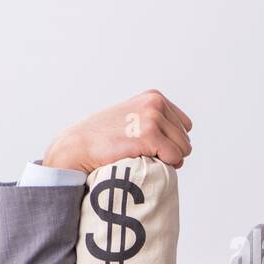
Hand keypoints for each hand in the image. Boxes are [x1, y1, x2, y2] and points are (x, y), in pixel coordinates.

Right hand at [44, 89, 192, 173]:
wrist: (78, 146)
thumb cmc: (104, 137)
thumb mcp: (132, 117)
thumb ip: (154, 119)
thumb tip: (183, 137)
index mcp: (154, 97)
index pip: (184, 126)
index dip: (171, 141)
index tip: (153, 148)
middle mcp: (155, 103)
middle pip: (185, 139)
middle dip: (171, 152)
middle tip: (147, 156)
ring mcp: (152, 118)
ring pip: (183, 149)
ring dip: (169, 160)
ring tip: (145, 159)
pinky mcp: (149, 135)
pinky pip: (175, 157)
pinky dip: (166, 165)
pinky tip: (146, 162)